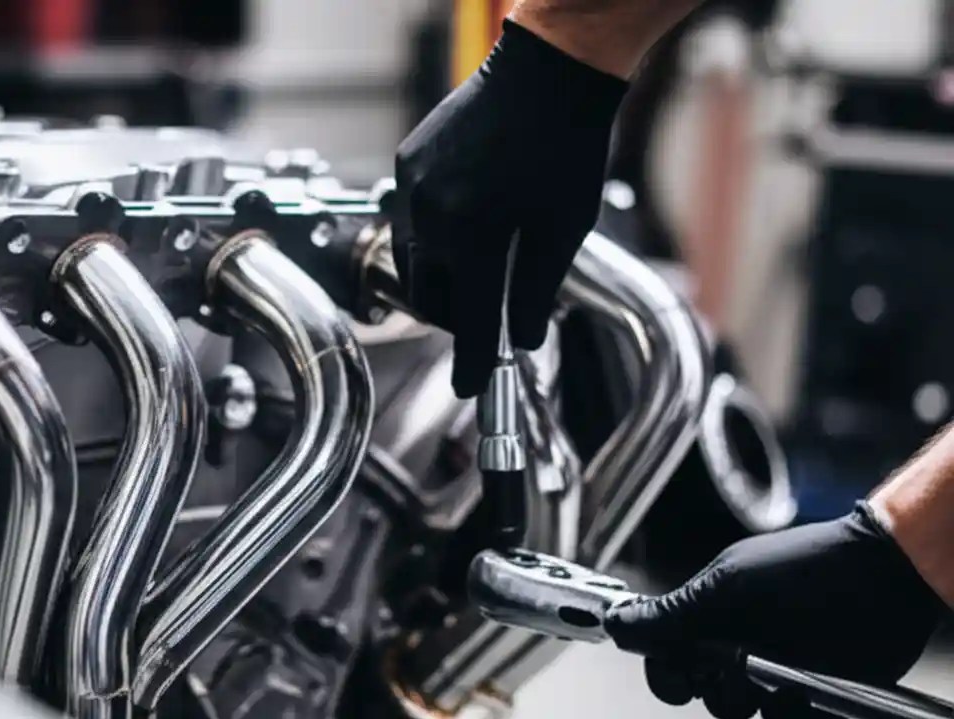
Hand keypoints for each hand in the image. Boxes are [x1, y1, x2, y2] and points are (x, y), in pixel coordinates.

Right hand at [391, 20, 625, 397]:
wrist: (546, 73)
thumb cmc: (567, 147)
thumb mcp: (565, 228)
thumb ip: (538, 289)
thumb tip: (525, 339)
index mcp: (476, 236)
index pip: (469, 320)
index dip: (471, 361)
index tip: (469, 388)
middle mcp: (433, 215)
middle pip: (430, 297)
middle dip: (456, 316)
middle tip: (487, 317)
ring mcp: (413, 187)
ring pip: (414, 261)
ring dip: (441, 279)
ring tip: (476, 270)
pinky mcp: (407, 164)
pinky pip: (410, 220)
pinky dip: (434, 236)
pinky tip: (467, 221)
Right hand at [605, 504, 943, 718]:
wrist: (881, 578)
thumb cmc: (803, 570)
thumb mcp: (726, 588)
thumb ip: (672, 613)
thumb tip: (615, 622)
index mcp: (711, 619)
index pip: (669, 657)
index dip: (667, 671)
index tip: (682, 672)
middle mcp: (738, 648)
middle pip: (702, 691)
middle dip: (715, 689)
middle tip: (736, 668)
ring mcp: (776, 673)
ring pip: (742, 711)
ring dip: (754, 701)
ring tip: (781, 678)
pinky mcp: (810, 695)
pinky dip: (790, 713)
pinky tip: (801, 692)